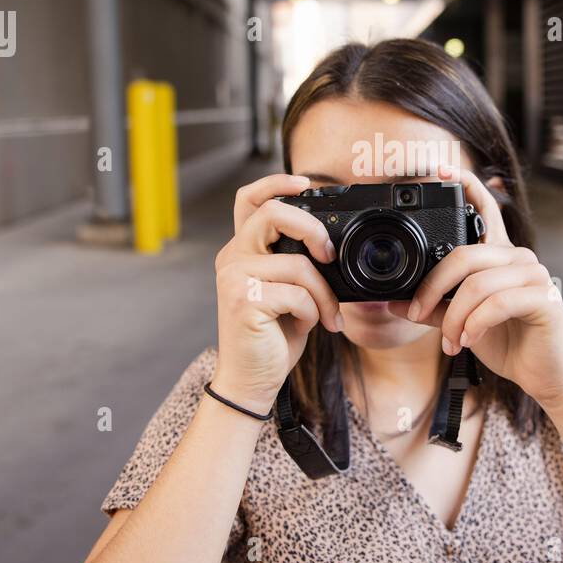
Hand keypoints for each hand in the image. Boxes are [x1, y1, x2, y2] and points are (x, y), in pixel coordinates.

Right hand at [213, 174, 342, 412]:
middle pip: (274, 214)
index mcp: (242, 251)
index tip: (306, 182)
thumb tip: (329, 244)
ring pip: (298, 264)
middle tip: (330, 254)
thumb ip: (295, 262)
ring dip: (324, 293)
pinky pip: (297, 294)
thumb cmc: (272, 337)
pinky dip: (314, 312)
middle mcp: (232, 258)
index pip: (249, 199)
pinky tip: (311, 326)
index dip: (276, 182)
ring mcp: (234, 278)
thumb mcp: (287, 291)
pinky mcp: (244, 300)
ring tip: (328, 315)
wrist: (252, 381)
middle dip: (313, 230)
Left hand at [389, 164, 562, 406]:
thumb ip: (432, 308)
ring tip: (449, 341)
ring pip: (477, 284)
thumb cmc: (504, 342)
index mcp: (499, 256)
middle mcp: (518, 257)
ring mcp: (535, 275)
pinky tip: (468, 340)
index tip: (440, 169)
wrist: (542, 375)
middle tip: (417, 313)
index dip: (466, 185)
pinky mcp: (545, 298)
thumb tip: (394, 303)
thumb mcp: (460, 322)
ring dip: (453, 317)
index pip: (486, 208)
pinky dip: (475, 324)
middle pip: (464, 255)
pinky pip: (498, 303)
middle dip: (432, 288)